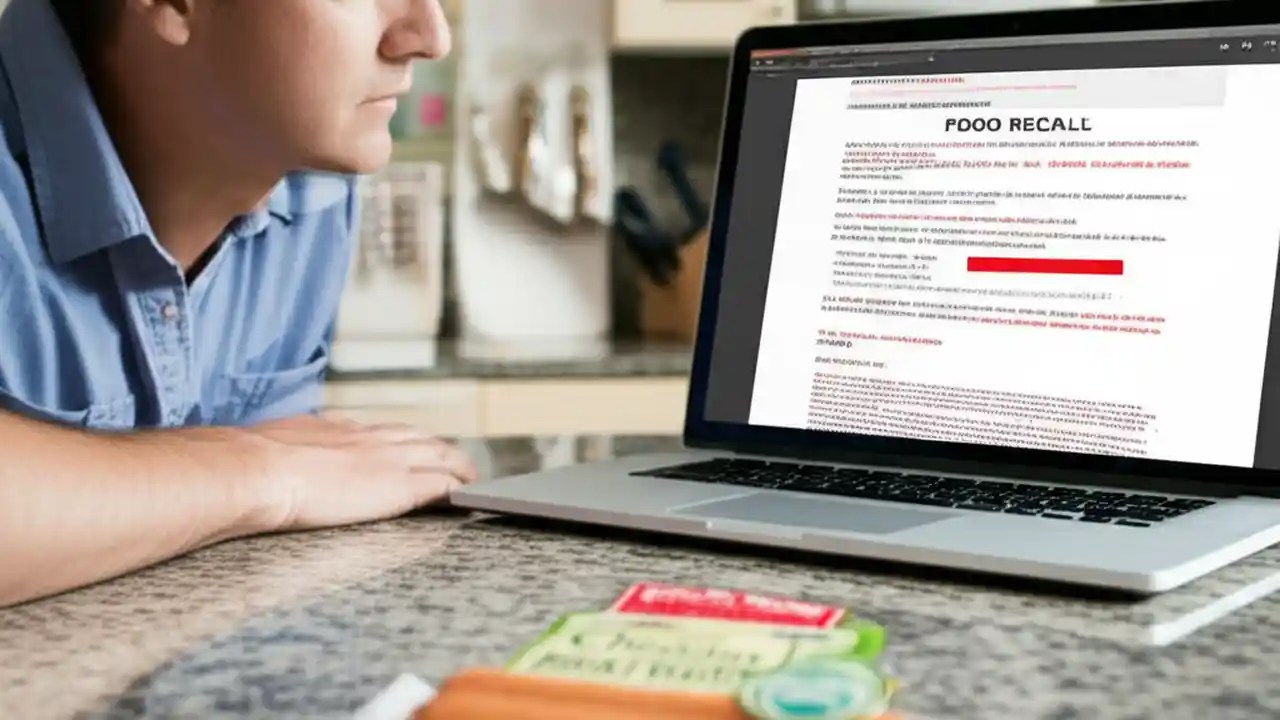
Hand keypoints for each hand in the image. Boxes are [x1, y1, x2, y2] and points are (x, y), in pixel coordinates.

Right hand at [241, 414, 478, 531]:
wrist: (259, 471)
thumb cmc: (251, 464)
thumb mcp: (274, 445)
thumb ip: (287, 449)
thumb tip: (274, 454)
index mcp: (337, 429)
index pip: (379, 430)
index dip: (399, 438)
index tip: (407, 443)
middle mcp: (368, 439)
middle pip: (417, 437)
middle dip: (437, 447)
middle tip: (453, 458)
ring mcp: (387, 460)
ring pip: (437, 456)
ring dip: (456, 465)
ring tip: (470, 475)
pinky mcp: (398, 487)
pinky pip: (440, 486)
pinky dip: (456, 489)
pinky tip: (467, 495)